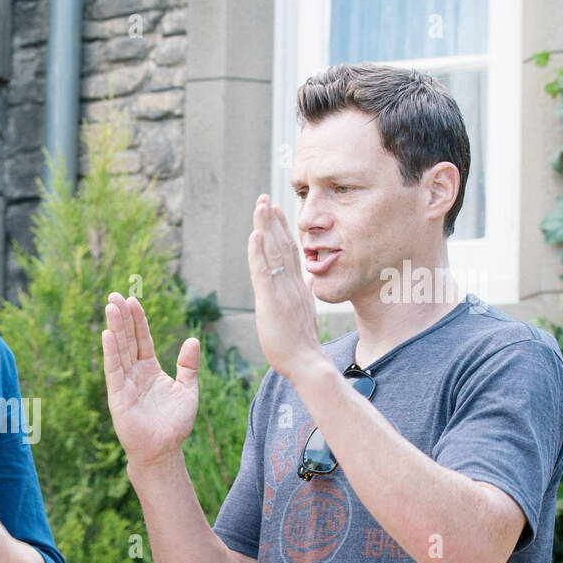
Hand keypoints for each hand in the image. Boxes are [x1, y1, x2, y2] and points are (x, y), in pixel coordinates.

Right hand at [101, 292, 199, 469]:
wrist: (164, 450)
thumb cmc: (174, 424)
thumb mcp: (188, 390)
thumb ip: (188, 366)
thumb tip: (193, 339)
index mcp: (150, 369)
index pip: (142, 339)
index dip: (138, 320)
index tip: (133, 300)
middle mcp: (134, 373)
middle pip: (127, 339)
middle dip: (122, 317)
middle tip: (114, 295)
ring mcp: (124, 383)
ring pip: (119, 350)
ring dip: (115, 328)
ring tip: (110, 307)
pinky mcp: (118, 396)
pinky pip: (114, 371)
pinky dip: (111, 352)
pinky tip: (108, 335)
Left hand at [247, 194, 332, 384]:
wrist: (307, 363)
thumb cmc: (302, 346)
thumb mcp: (303, 315)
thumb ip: (302, 297)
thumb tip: (305, 284)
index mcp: (299, 287)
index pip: (290, 252)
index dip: (282, 230)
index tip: (277, 211)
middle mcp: (292, 283)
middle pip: (282, 245)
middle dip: (272, 221)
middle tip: (265, 199)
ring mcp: (282, 290)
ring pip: (273, 252)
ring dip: (265, 227)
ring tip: (260, 205)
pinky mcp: (271, 301)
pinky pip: (264, 271)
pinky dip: (258, 252)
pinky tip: (255, 235)